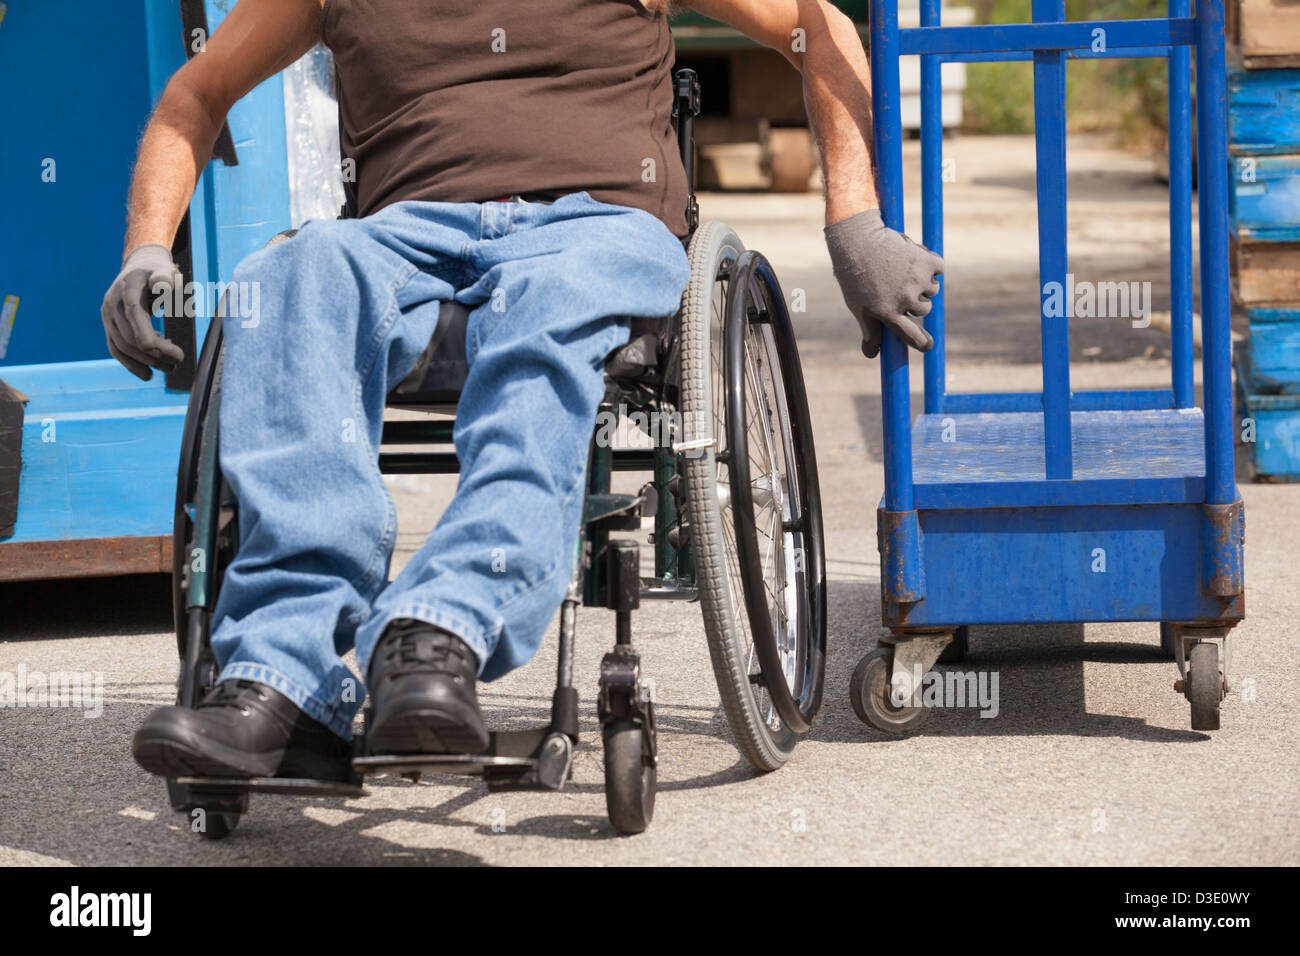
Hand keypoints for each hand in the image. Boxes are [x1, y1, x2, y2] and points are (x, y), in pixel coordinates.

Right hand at [100, 244, 185, 379]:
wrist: (139, 266)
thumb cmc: (158, 271)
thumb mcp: (166, 270)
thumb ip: (166, 278)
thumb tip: (164, 287)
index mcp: (127, 290)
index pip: (136, 319)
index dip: (155, 343)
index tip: (179, 355)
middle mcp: (112, 304)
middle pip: (130, 338)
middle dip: (156, 356)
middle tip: (179, 362)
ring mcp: (107, 316)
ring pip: (122, 347)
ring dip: (146, 362)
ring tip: (170, 367)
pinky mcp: (108, 325)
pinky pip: (115, 349)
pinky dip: (130, 364)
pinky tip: (148, 374)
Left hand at [824, 209, 943, 357]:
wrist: (859, 239)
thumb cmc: (854, 275)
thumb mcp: (858, 306)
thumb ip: (870, 330)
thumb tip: (871, 355)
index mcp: (888, 314)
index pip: (911, 336)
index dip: (921, 342)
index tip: (927, 345)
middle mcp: (905, 300)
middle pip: (924, 309)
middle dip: (916, 300)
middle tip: (898, 284)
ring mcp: (918, 281)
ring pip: (932, 288)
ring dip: (923, 280)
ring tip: (901, 268)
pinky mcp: (928, 262)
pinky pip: (939, 268)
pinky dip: (931, 262)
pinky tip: (913, 256)